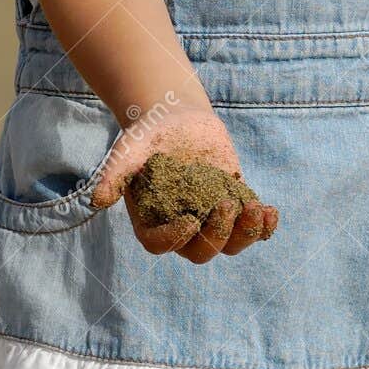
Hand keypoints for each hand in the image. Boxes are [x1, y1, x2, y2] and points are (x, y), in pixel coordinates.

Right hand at [90, 101, 279, 261]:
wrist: (176, 118)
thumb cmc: (146, 136)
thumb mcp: (128, 150)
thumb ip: (114, 174)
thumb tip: (96, 199)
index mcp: (153, 222)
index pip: (162, 244)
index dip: (177, 239)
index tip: (191, 219)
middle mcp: (182, 228)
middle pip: (202, 251)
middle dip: (218, 234)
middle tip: (226, 204)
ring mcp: (211, 219)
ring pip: (231, 244)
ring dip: (246, 233)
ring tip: (257, 210)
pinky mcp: (233, 204)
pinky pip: (251, 226)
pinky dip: (264, 225)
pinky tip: (272, 212)